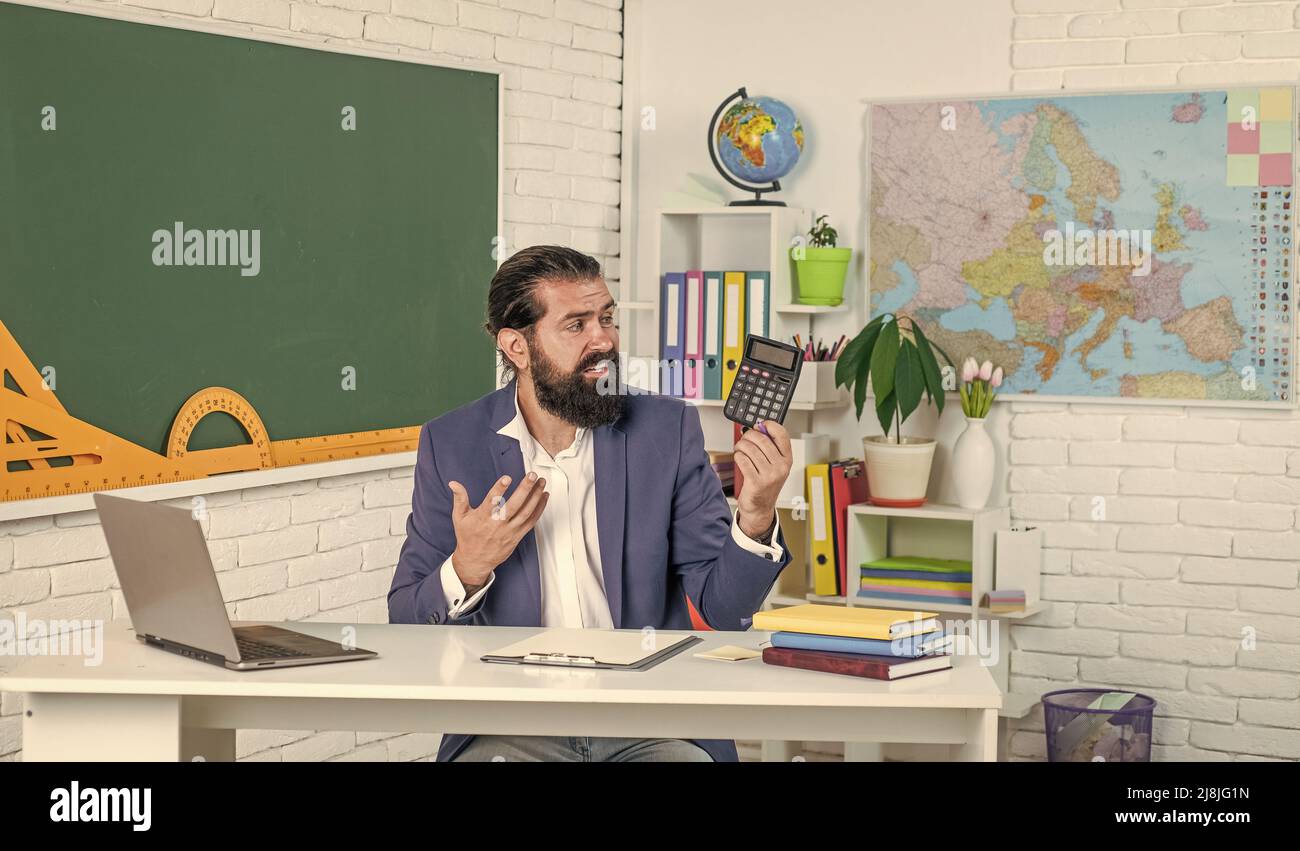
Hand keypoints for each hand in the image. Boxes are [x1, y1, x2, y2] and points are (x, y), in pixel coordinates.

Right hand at [447, 472, 548, 586]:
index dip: (499, 489)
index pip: (491, 501)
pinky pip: (531, 521)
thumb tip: (453, 483)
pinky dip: (539, 509)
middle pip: (514, 505)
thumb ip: (459, 498)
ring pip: (526, 512)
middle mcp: (497, 524)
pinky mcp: (517, 536)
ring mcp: (509, 531)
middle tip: (532, 475)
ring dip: (535, 496)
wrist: (475, 560)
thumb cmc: (467, 537)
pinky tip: (544, 497)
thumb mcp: (459, 517)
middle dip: (524, 489)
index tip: (507, 478)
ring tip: (542, 482)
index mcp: (482, 518)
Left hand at [733, 419, 791, 538]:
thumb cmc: (765, 484)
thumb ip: (769, 447)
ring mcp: (769, 475)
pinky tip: (739, 458)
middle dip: (749, 435)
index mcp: (787, 459)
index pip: (782, 434)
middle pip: (762, 439)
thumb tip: (758, 427)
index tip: (759, 425)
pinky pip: (743, 460)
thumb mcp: (774, 465)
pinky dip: (738, 456)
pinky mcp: (756, 482)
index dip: (769, 425)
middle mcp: (781, 467)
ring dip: (741, 446)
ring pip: (750, 449)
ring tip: (740, 449)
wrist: (760, 508)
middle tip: (744, 438)